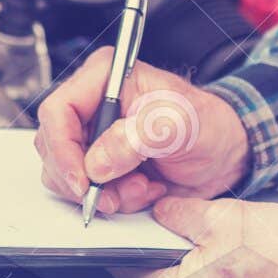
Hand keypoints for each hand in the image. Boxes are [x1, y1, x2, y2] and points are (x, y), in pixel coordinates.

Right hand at [35, 46, 249, 215]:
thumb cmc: (207, 123)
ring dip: (103, 192)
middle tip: (114, 193)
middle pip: (53, 147)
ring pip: (66, 174)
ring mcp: (94, 137)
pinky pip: (86, 191)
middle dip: (84, 179)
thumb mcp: (180, 123)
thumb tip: (98, 162)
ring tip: (141, 186)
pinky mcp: (101, 164)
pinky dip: (113, 199)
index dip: (62, 149)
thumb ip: (138, 136)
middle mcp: (93, 105)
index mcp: (105, 77)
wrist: (224, 152)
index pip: (57, 111)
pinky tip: (143, 189)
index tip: (83, 179)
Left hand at [114, 197, 277, 277]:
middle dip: (176, 259)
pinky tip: (241, 272)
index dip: (135, 245)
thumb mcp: (222, 217)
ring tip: (230, 256)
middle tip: (203, 239)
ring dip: (199, 275)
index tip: (139, 232)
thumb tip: (158, 213)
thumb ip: (177, 214)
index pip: (131, 272)